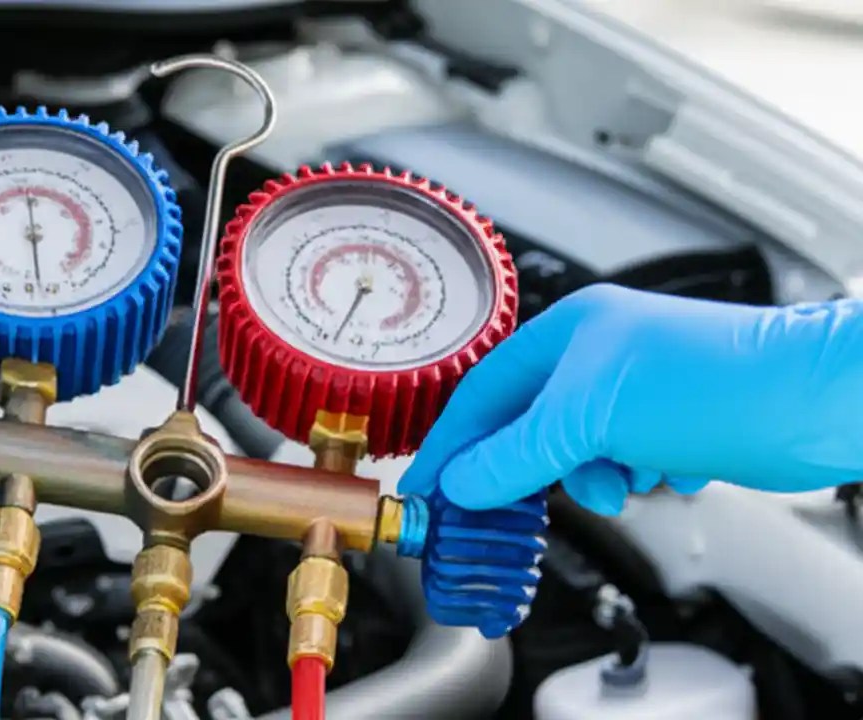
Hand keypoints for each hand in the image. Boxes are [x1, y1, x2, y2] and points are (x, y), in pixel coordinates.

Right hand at [399, 284, 862, 513]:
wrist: (815, 401)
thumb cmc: (715, 380)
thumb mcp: (590, 418)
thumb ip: (518, 455)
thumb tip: (465, 483)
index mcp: (569, 330)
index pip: (483, 391)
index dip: (450, 441)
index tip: (427, 484)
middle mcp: (597, 354)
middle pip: (526, 425)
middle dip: (525, 468)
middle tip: (500, 508)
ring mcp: (632, 389)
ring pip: (573, 451)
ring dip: (591, 477)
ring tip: (620, 483)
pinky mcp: (667, 422)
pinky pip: (619, 463)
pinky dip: (634, 477)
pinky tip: (664, 471)